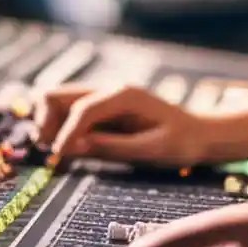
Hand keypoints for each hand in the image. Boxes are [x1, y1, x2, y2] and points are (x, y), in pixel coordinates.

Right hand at [34, 84, 210, 165]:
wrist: (200, 133)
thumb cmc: (182, 143)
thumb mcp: (152, 150)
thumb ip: (112, 147)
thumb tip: (74, 147)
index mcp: (125, 96)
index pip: (83, 108)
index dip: (66, 133)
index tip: (57, 157)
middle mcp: (110, 90)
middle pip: (59, 94)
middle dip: (47, 122)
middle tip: (50, 152)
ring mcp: (104, 97)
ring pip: (59, 100)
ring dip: (50, 124)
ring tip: (57, 152)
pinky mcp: (102, 109)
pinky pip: (69, 112)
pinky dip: (60, 127)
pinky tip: (66, 148)